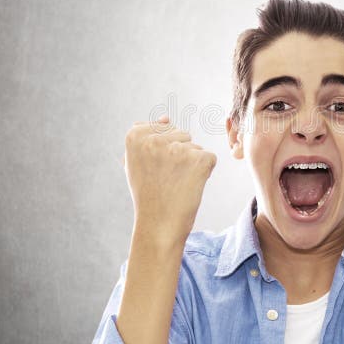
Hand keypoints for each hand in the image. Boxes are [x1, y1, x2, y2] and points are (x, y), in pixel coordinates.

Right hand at [123, 114, 216, 238]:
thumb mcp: (137, 163)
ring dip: (191, 164)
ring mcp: (178, 149)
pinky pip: (209, 158)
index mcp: (134, 135)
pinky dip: (204, 173)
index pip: (162, 127)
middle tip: (166, 180)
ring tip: (176, 184)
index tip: (154, 170)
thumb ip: (147, 137)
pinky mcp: (199, 160)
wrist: (158, 226)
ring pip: (195, 147)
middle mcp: (155, 139)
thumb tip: (165, 117)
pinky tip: (190, 187)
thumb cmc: (148, 195)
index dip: (162, 151)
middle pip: (181, 135)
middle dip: (178, 156)